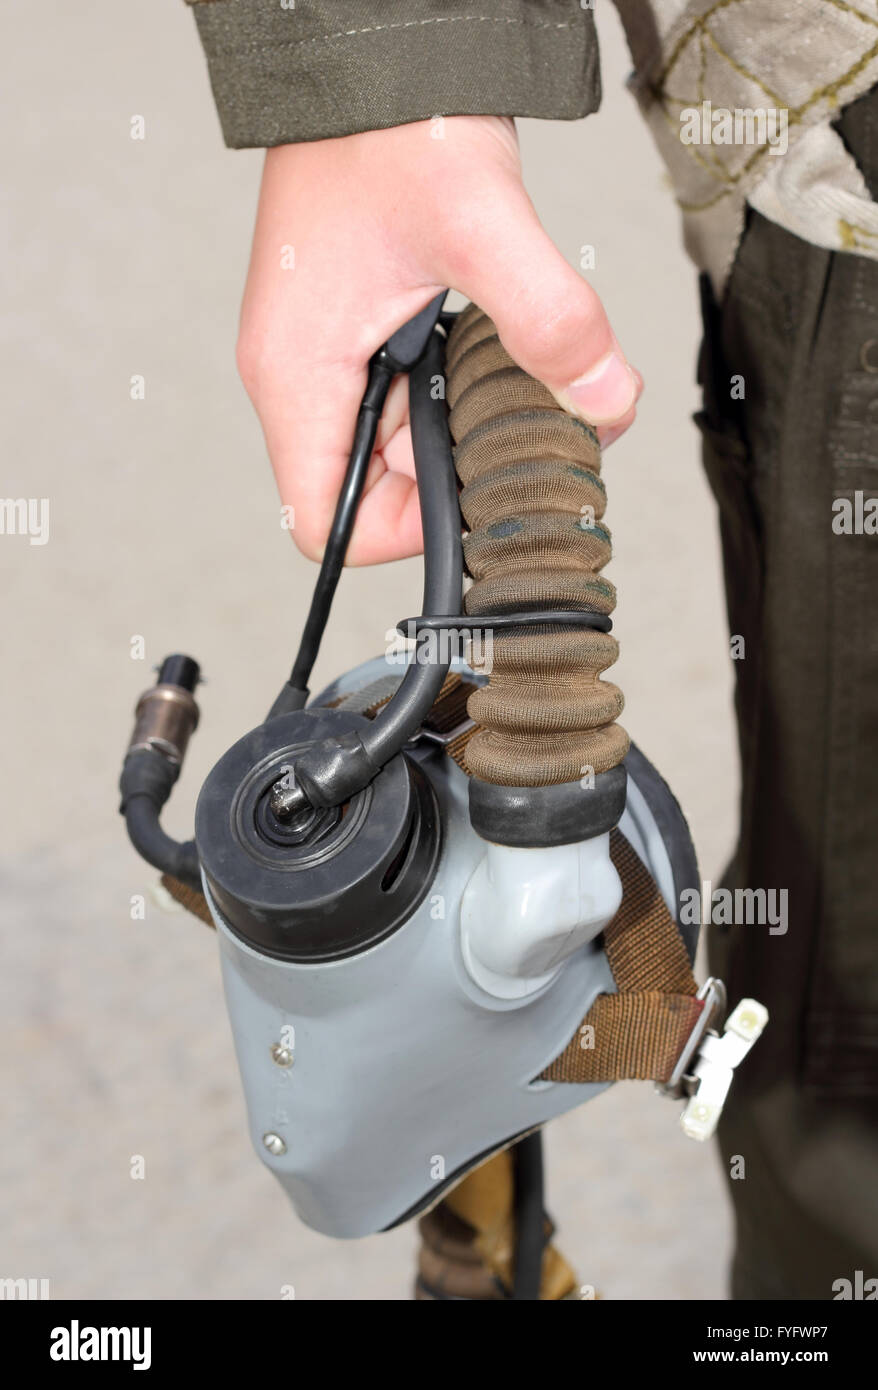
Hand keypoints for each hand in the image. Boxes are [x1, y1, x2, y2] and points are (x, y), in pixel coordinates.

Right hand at [237, 116, 640, 564]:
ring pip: (400, 444)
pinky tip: (490, 337)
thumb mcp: (481, 223)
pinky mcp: (358, 331)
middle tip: (511, 409)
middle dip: (456, 464)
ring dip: (466, 420)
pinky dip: (461, 384)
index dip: (406, 530)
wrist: (373, 57)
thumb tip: (603, 402)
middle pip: (375, 491)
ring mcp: (329, 355)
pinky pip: (411, 395)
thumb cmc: (388, 126)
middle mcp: (301, 376)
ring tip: (503, 360)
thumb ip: (549, 319)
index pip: (328, 527)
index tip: (474, 480)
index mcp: (298, 375)